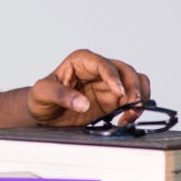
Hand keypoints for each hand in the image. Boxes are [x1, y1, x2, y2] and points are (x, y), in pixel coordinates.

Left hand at [26, 49, 150, 126]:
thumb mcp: (42, 93)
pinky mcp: (113, 100)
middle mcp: (97, 70)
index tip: (120, 92)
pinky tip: (125, 119)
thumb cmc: (40, 98)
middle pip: (125, 70)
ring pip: (135, 82)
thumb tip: (82, 103)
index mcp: (80, 61)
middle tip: (133, 105)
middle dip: (133, 87)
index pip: (102, 64)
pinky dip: (136, 108)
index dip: (113, 77)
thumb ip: (60, 95)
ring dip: (140, 96)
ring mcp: (107, 84)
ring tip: (131, 114)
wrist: (44, 113)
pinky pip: (133, 99)